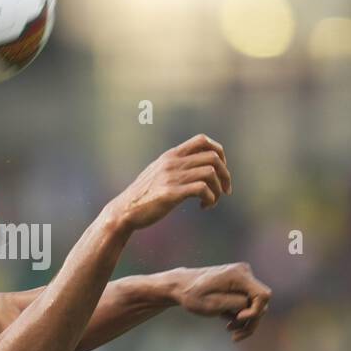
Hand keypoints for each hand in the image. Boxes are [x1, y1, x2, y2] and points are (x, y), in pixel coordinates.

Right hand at [108, 135, 231, 231]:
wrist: (124, 210)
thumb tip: (197, 167)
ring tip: (212, 201)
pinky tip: (203, 207)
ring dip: (218, 190)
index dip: (219, 152)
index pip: (202, 140)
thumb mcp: (158, 173)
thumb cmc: (144, 195)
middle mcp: (172, 162)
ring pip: (210, 173)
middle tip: (225, 190)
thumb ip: (175, 166)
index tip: (221, 170)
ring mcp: (171, 177)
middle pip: (213, 157)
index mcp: (170, 155)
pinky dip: (210, 199)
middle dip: (226, 175)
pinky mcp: (171, 193)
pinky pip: (202, 190)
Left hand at [172, 262, 271, 341]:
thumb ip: (236, 304)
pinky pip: (249, 301)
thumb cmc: (192, 296)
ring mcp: (243, 276)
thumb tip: (252, 305)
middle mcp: (244, 272)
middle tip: (234, 335)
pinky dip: (241, 314)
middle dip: (250, 321)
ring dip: (245, 320)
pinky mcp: (240, 283)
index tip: (238, 319)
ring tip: (229, 328)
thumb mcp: (212, 304)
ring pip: (256, 304)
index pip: (263, 295)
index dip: (255, 312)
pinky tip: (227, 320)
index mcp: (237, 275)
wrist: (181, 286)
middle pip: (261, 303)